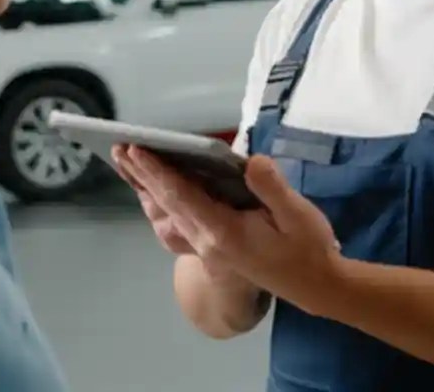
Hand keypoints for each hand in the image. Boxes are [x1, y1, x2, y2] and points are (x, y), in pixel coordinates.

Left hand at [118, 145, 343, 314]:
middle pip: (167, 203)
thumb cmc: (307, 247)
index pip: (182, 195)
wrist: (314, 286)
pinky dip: (161, 204)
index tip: (136, 149)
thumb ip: (271, 187)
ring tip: (128, 165)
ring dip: (147, 189)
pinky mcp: (212, 249)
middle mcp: (207, 241)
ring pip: (168, 215)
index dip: (157, 171)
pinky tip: (157, 192)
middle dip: (142, 175)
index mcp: (224, 231)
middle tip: (119, 148)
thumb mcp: (297, 214)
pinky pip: (177, 223)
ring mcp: (207, 248)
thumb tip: (249, 160)